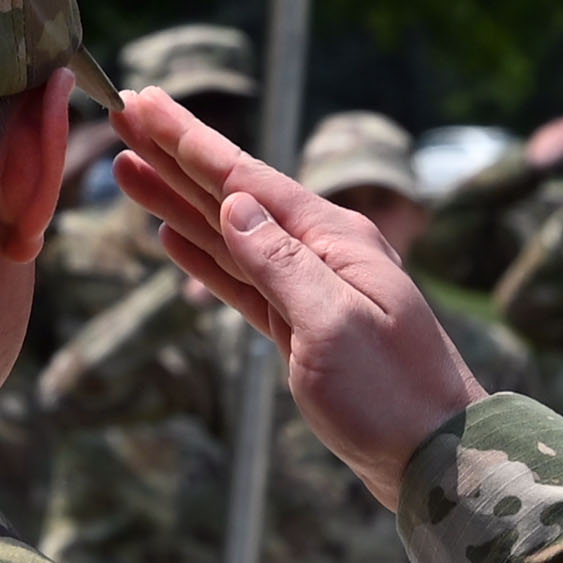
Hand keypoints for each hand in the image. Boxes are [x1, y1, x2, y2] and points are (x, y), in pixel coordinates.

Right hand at [111, 90, 493, 494]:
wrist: (439, 460)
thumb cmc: (395, 397)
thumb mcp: (335, 325)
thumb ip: (282, 264)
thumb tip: (236, 206)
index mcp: (335, 240)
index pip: (247, 179)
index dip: (191, 142)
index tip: (144, 103)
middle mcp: (324, 254)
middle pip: (233, 195)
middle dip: (176, 157)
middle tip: (123, 115)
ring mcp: (313, 291)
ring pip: (229, 234)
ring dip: (179, 202)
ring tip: (130, 169)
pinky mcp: (303, 330)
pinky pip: (242, 280)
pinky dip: (205, 256)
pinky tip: (173, 236)